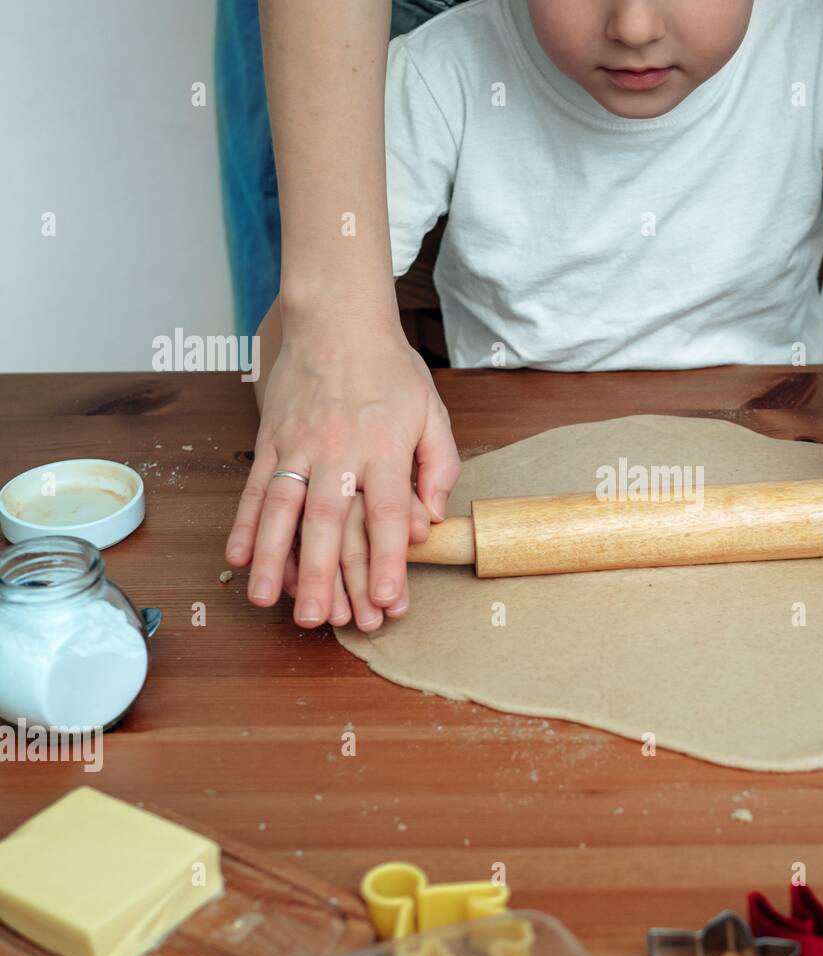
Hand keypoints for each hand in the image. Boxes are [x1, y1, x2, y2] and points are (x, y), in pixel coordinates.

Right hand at [225, 312, 459, 626]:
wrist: (338, 319)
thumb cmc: (391, 372)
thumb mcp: (432, 413)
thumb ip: (438, 467)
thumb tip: (431, 521)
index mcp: (385, 448)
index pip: (388, 514)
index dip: (388, 560)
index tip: (388, 601)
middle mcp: (339, 451)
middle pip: (330, 521)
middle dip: (324, 574)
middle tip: (322, 621)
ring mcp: (299, 445)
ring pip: (282, 509)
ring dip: (272, 558)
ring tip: (267, 601)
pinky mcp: (270, 439)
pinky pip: (253, 487)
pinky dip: (242, 524)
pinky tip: (235, 558)